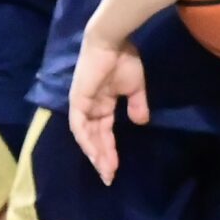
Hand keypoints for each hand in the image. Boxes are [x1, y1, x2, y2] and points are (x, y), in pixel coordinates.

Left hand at [68, 36, 148, 184]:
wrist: (113, 42)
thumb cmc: (124, 60)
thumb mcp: (135, 87)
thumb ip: (137, 105)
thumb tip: (141, 122)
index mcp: (101, 104)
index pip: (103, 133)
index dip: (109, 150)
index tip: (116, 169)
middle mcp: (89, 108)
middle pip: (94, 138)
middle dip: (102, 158)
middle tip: (109, 177)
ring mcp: (82, 105)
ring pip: (86, 136)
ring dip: (95, 154)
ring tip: (105, 170)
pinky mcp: (78, 100)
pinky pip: (79, 126)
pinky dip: (86, 141)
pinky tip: (95, 154)